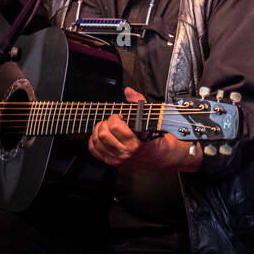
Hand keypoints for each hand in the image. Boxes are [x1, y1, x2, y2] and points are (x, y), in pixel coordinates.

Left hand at [88, 87, 202, 170]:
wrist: (159, 157)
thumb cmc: (155, 137)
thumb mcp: (150, 118)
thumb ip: (138, 102)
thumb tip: (128, 91)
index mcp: (134, 143)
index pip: (114, 127)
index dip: (115, 117)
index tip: (120, 116)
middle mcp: (124, 153)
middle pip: (102, 134)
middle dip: (105, 123)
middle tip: (113, 121)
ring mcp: (117, 159)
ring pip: (96, 142)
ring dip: (99, 130)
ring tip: (107, 127)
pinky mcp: (112, 162)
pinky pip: (94, 150)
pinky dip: (94, 140)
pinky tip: (102, 135)